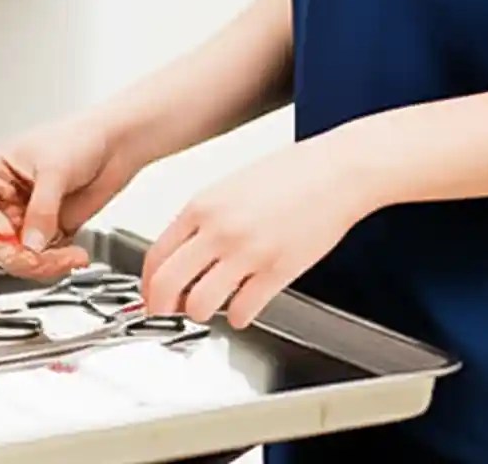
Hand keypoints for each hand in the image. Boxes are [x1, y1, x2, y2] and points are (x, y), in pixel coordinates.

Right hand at [0, 114, 139, 279]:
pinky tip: (75, 256)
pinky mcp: (51, 231)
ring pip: (18, 254)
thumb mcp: (54, 170)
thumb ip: (41, 210)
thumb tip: (31, 245)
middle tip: (34, 257)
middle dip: (13, 253)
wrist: (117, 144)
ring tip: (65, 258)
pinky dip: (56, 264)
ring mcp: (30, 217)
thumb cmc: (80, 138)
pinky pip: (43, 258)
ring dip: (40, 263)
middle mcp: (9, 199)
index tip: (7, 231)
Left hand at [141, 136, 379, 328]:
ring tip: (212, 307)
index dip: (149, 285)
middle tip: (167, 314)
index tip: (152, 295)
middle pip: (167, 284)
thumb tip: (184, 254)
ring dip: (202, 312)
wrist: (338, 170)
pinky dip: (238, 317)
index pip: (155, 256)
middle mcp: (219, 229)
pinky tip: (244, 307)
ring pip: (200, 305)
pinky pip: (242, 311)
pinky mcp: (278, 271)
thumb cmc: (292, 174)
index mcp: (202, 206)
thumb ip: (204, 219)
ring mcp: (247, 252)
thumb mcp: (231, 187)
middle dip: (161, 308)